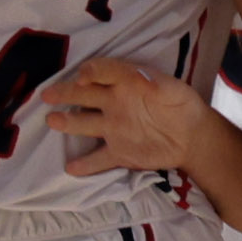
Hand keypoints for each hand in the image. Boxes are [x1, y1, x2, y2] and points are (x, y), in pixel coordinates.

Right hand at [46, 53, 208, 174]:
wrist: (193, 136)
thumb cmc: (182, 105)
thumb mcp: (173, 89)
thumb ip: (154, 83)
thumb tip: (139, 77)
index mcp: (126, 84)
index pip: (104, 72)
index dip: (92, 72)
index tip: (83, 77)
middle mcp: (113, 103)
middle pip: (84, 96)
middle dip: (66, 93)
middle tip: (48, 94)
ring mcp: (113, 129)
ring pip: (85, 124)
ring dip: (68, 123)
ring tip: (53, 121)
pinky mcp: (119, 153)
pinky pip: (98, 159)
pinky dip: (85, 165)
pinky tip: (71, 168)